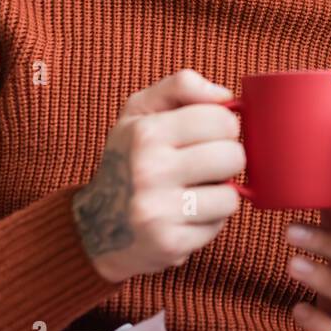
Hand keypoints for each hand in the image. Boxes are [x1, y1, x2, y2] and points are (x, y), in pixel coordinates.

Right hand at [72, 69, 243, 283]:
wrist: (97, 227)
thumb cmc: (129, 159)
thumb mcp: (140, 111)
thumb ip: (182, 86)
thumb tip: (226, 96)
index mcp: (145, 133)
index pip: (222, 120)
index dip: (225, 126)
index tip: (210, 134)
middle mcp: (149, 171)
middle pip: (233, 156)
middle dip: (227, 159)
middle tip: (206, 164)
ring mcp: (159, 211)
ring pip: (231, 195)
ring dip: (220, 192)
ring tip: (195, 190)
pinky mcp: (170, 243)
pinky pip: (219, 225)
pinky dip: (209, 220)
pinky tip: (186, 214)